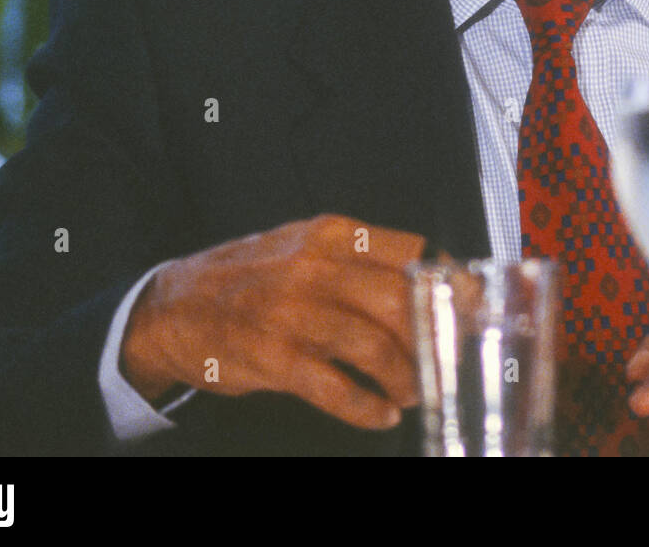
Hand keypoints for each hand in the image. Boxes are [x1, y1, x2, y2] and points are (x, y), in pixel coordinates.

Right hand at [120, 214, 425, 429]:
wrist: (174, 306)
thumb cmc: (253, 275)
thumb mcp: (306, 246)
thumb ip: (362, 257)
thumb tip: (432, 276)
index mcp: (331, 234)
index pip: (411, 251)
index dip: (451, 281)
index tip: (473, 305)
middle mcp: (315, 267)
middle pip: (401, 299)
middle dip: (437, 335)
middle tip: (452, 357)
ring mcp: (293, 313)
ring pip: (375, 345)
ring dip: (405, 376)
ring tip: (413, 391)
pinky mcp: (274, 359)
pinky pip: (335, 388)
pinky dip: (366, 407)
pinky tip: (381, 415)